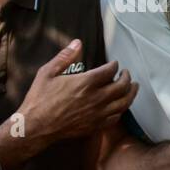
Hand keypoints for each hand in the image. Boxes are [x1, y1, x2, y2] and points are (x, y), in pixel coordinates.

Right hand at [16, 40, 137, 144]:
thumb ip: (65, 56)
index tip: (114, 63)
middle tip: (126, 73)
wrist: (35, 126)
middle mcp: (96, 98)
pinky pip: (115, 118)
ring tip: (133, 88)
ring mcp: (97, 114)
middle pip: (122, 86)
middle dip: (127, 77)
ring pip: (123, 103)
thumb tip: (77, 42)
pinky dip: (121, 110)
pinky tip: (120, 106)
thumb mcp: (48, 72)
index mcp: (85, 83)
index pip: (110, 70)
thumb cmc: (39, 99)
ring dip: (131, 94)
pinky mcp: (95, 126)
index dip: (115, 65)